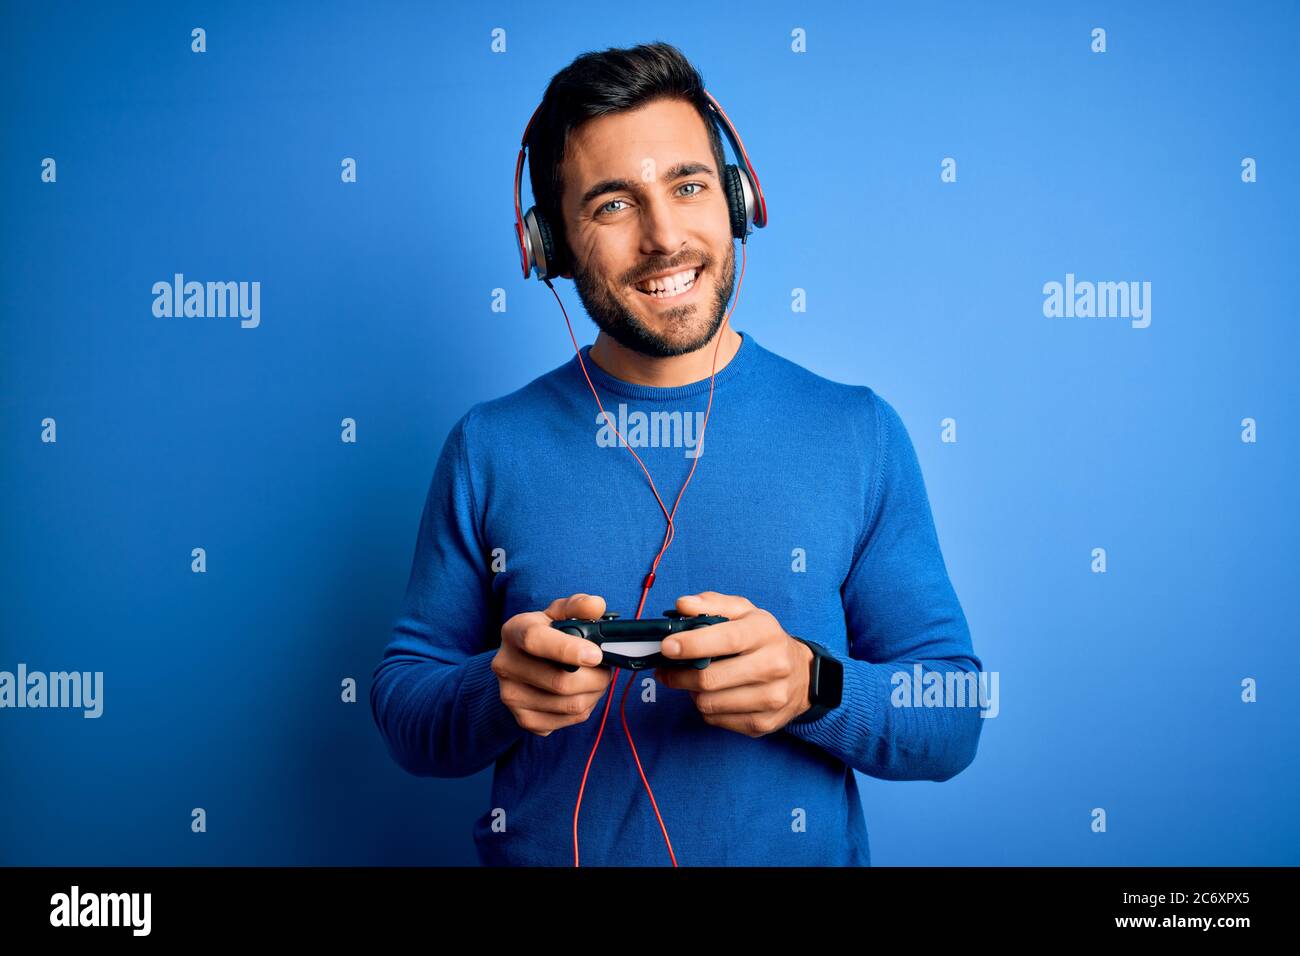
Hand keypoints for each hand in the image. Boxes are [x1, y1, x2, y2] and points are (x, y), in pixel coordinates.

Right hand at [493, 593, 614, 736]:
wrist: (521, 665)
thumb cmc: (546, 635)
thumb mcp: (557, 614)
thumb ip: (578, 606)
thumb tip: (597, 605)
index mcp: (513, 632)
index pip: (535, 640)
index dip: (568, 649)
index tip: (596, 655)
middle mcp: (505, 666)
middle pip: (560, 681)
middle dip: (596, 676)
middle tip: (606, 667)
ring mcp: (512, 697)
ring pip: (571, 704)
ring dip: (595, 692)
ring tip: (595, 679)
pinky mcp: (525, 719)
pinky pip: (570, 720)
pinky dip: (586, 707)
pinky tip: (582, 693)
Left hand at [655, 592, 813, 737]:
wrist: (802, 676)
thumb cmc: (764, 639)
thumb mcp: (744, 612)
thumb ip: (711, 604)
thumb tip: (682, 605)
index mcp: (765, 633)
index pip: (727, 639)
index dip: (692, 644)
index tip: (667, 647)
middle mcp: (773, 666)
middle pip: (711, 679)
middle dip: (679, 675)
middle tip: (666, 669)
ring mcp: (771, 698)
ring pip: (709, 704)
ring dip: (692, 692)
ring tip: (694, 680)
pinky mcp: (764, 724)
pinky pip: (716, 720)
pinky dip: (706, 708)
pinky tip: (713, 695)